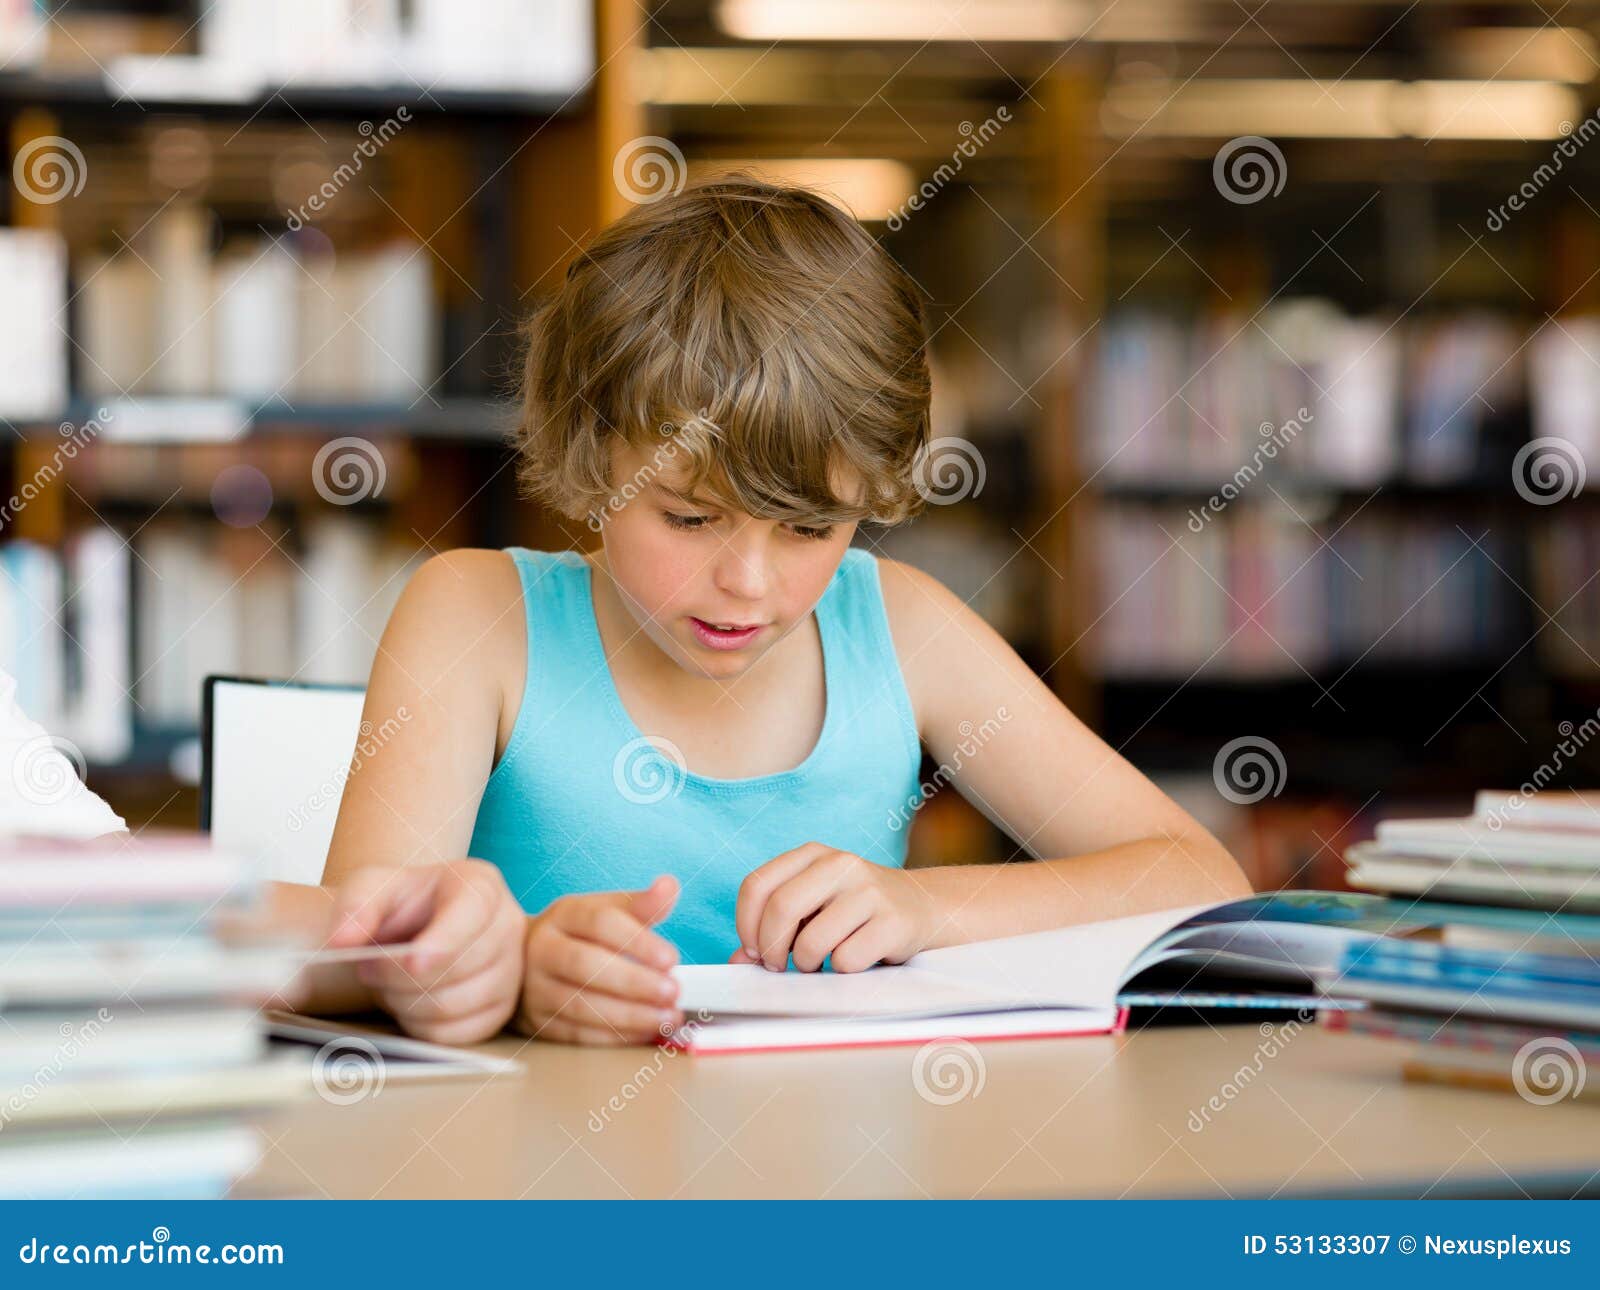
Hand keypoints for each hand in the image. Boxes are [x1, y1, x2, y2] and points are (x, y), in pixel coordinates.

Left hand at [326, 858, 524, 1044]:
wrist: (415, 928)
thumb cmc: (401, 905)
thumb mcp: (371, 887)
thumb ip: (354, 906)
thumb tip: (341, 942)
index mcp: (482, 885)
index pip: (473, 914)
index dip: (444, 942)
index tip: (411, 961)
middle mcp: (507, 925)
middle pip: (460, 967)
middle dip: (402, 977)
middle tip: (369, 968)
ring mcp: (510, 971)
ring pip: (456, 1005)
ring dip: (407, 1003)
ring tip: (389, 984)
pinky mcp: (500, 1009)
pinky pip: (457, 1034)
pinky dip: (422, 1026)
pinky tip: (409, 1003)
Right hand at [516, 874, 683, 1045]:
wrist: (524, 963)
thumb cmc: (579, 936)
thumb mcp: (606, 912)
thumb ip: (641, 905)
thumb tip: (670, 886)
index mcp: (564, 915)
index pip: (600, 923)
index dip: (637, 941)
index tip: (671, 959)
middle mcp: (543, 949)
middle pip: (587, 965)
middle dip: (635, 982)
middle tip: (672, 992)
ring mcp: (536, 987)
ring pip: (581, 1005)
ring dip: (630, 1014)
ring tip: (666, 1016)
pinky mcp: (539, 1022)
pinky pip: (577, 1034)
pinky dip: (615, 1036)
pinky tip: (645, 1031)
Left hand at [732, 843, 935, 972]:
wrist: (922, 906)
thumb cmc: (853, 912)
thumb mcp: (812, 907)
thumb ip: (773, 927)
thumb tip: (738, 961)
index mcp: (812, 855)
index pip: (756, 885)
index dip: (746, 925)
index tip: (754, 950)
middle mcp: (840, 864)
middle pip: (780, 908)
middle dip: (770, 948)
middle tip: (777, 965)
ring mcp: (869, 891)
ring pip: (811, 941)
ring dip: (805, 964)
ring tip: (818, 961)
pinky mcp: (892, 921)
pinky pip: (846, 960)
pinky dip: (840, 970)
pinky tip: (852, 959)